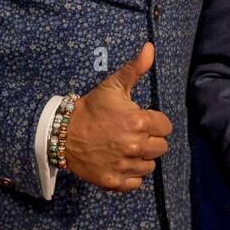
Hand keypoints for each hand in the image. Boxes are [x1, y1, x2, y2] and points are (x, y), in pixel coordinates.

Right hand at [62, 42, 171, 191]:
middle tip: (132, 134)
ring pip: (150, 166)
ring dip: (142, 158)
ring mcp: (124, 165)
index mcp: (139, 122)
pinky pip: (136, 182)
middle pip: (161, 147)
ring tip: (125, 148)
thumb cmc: (91, 107)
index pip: (166, 127)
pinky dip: (131, 175)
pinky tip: (120, 163)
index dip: (155, 122)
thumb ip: (135, 68)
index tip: (141, 120)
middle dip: (150, 140)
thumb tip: (150, 47)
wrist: (63, 132)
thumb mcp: (113, 85)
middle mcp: (135, 145)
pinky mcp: (114, 181)